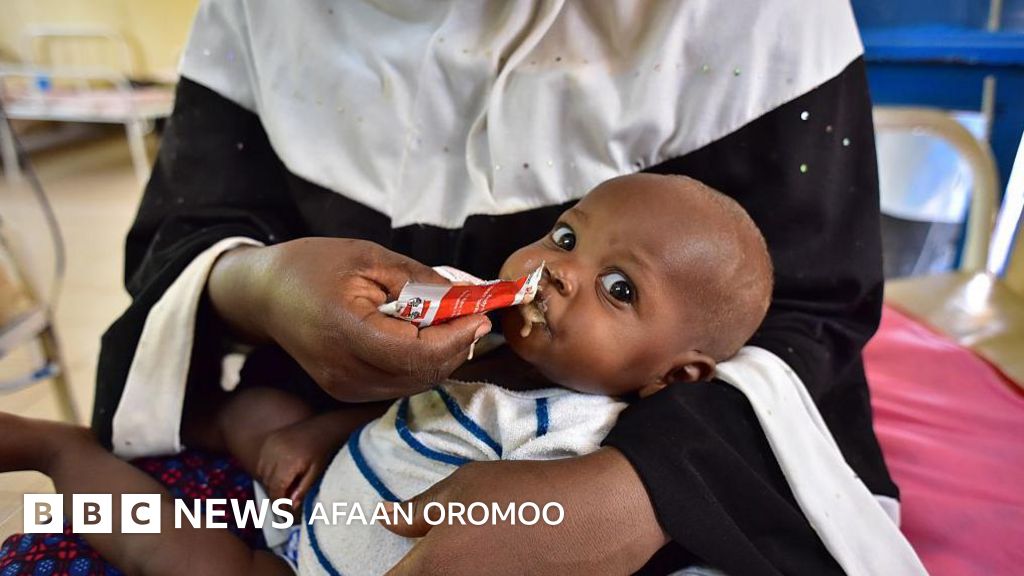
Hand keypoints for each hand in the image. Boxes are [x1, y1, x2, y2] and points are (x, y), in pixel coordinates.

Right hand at [207, 238, 490, 400]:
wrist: (266, 294)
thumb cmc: (314, 266)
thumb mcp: (369, 257)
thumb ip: (419, 280)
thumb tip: (465, 300)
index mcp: (346, 332)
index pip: (417, 353)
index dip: (456, 337)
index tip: (481, 315)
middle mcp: (344, 370)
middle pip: (421, 374)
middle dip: (456, 347)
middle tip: (477, 318)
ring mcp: (344, 387)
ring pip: (414, 383)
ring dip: (442, 357)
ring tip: (455, 325)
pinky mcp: (346, 392)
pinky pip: (398, 384)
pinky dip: (421, 365)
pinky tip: (427, 339)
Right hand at [255, 422, 329, 504]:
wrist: (323, 427)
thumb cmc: (322, 449)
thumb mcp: (317, 472)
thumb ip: (303, 489)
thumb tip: (292, 505)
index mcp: (289, 461)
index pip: (277, 488)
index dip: (280, 502)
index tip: (285, 511)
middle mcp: (276, 452)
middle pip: (268, 482)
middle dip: (277, 494)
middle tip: (288, 501)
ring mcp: (271, 445)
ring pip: (263, 473)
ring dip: (272, 483)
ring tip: (286, 486)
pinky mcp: (269, 441)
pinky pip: (262, 462)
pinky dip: (269, 470)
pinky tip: (281, 473)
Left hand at [383, 447, 667, 575]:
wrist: (597, 519)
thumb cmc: (526, 493)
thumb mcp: (465, 487)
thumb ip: (417, 510)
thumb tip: (384, 518)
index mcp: (433, 567)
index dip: (397, 569)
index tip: (406, 558)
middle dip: (422, 572)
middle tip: (446, 552)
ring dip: (459, 574)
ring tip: (476, 558)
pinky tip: (502, 564)